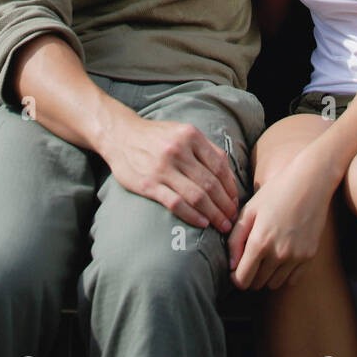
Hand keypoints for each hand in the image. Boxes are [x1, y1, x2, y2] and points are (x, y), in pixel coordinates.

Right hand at [102, 111, 238, 231]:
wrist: (120, 135)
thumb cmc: (156, 136)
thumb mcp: (182, 131)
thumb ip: (204, 149)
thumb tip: (228, 174)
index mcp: (190, 136)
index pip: (219, 165)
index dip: (230, 187)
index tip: (236, 201)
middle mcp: (178, 150)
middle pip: (210, 184)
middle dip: (225, 205)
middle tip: (233, 218)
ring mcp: (163, 168)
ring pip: (196, 196)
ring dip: (213, 214)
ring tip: (222, 225)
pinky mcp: (149, 184)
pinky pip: (176, 204)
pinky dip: (192, 216)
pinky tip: (202, 223)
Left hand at [228, 157, 332, 290]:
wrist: (310, 183)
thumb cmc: (276, 192)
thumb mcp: (250, 209)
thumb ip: (236, 238)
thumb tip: (231, 265)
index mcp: (260, 242)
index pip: (242, 279)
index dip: (235, 277)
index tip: (234, 270)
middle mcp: (278, 254)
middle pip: (257, 284)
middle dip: (250, 275)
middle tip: (250, 260)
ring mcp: (296, 257)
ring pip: (274, 284)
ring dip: (267, 276)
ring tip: (265, 258)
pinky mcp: (309, 256)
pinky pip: (293, 280)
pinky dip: (284, 275)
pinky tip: (281, 259)